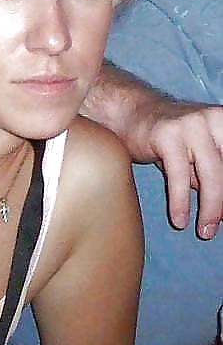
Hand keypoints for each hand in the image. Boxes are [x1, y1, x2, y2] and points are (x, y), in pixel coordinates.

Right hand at [125, 98, 222, 238]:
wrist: (130, 113)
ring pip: (212, 173)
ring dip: (211, 207)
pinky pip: (179, 175)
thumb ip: (214, 175)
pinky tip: (179, 219)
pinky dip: (180, 201)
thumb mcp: (200, 154)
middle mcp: (217, 119)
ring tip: (206, 230)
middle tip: (218, 226)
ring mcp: (193, 124)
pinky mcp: (168, 134)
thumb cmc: (170, 138)